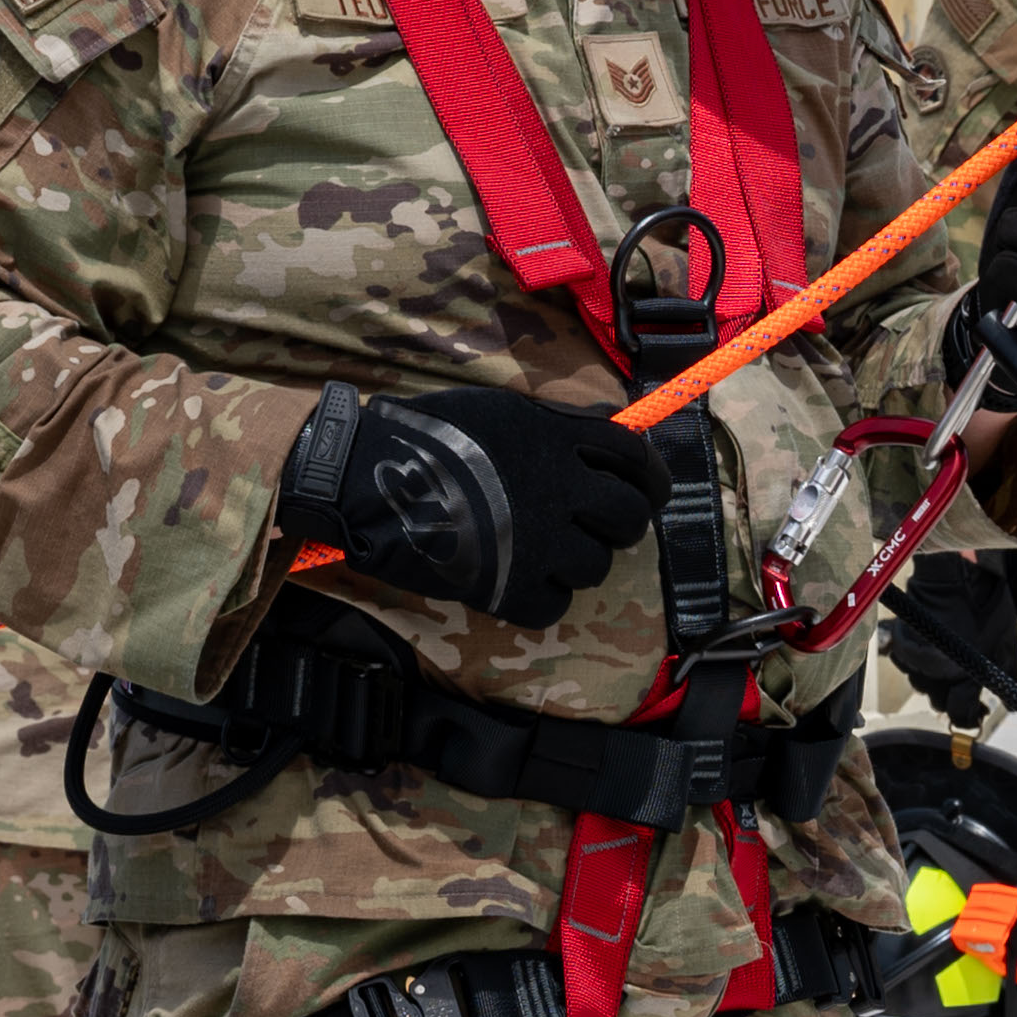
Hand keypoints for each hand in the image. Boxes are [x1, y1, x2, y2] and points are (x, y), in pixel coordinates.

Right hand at [279, 381, 666, 629]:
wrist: (365, 481)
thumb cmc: (428, 436)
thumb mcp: (505, 411)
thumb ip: (562, 425)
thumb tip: (613, 428)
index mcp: (560, 441)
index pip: (637, 460)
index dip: (651, 477)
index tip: (647, 487)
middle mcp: (561, 492)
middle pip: (630, 519)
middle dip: (621, 522)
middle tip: (594, 524)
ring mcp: (539, 545)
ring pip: (596, 566)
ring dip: (576, 559)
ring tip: (538, 546)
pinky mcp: (510, 590)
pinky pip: (556, 605)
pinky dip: (541, 596)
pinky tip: (515, 575)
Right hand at [882, 550, 1016, 723]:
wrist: (956, 573)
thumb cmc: (987, 605)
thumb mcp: (1007, 641)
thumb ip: (1009, 676)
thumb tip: (1012, 707)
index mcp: (964, 674)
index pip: (960, 714)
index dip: (970, 715)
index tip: (979, 709)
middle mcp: (936, 674)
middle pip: (939, 704)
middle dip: (952, 696)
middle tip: (965, 682)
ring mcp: (915, 661)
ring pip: (922, 685)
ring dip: (934, 679)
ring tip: (948, 659)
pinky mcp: (900, 646)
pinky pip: (906, 665)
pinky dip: (916, 661)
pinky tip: (929, 649)